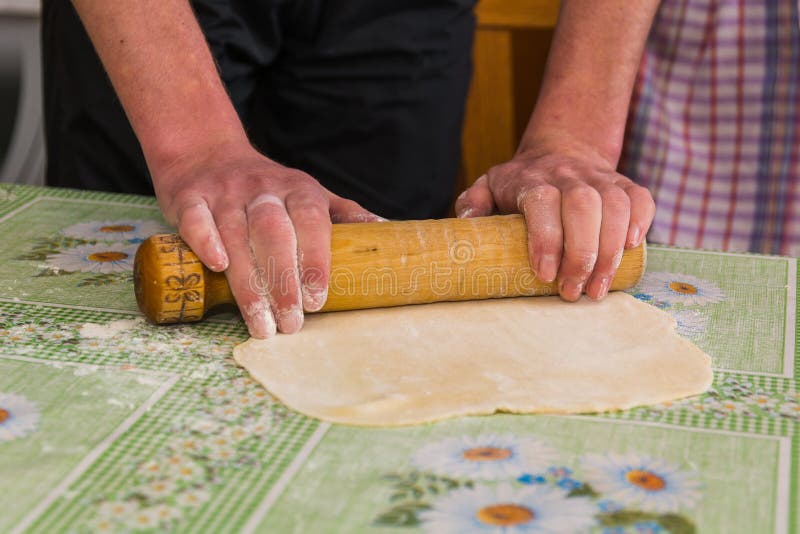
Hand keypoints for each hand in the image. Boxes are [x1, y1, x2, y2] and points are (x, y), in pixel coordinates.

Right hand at [152, 140, 382, 337]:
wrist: (206, 154)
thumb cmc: (268, 189)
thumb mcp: (309, 194)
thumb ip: (344, 214)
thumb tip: (388, 232)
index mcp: (298, 189)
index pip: (311, 221)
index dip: (315, 259)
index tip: (317, 299)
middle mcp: (262, 189)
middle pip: (274, 233)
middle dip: (283, 281)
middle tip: (291, 323)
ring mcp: (225, 193)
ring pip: (236, 235)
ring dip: (248, 283)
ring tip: (260, 323)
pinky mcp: (189, 198)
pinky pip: (196, 219)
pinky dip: (206, 241)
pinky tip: (216, 267)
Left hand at [455, 139, 654, 300]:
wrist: (560, 150)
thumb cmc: (520, 182)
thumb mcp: (489, 185)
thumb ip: (474, 202)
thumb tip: (467, 224)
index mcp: (532, 179)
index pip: (542, 202)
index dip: (546, 238)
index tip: (544, 275)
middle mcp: (568, 175)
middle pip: (583, 206)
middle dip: (581, 254)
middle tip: (573, 292)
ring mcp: (599, 178)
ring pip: (615, 206)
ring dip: (610, 251)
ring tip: (598, 288)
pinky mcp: (624, 184)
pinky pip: (641, 198)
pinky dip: (640, 222)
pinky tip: (630, 248)